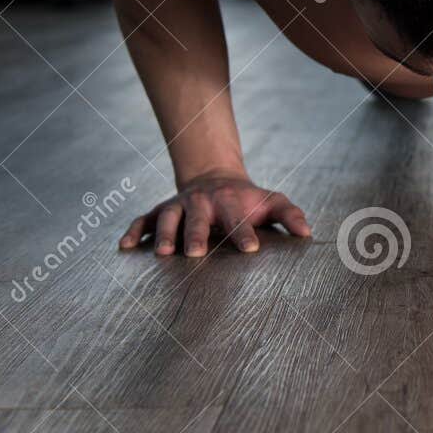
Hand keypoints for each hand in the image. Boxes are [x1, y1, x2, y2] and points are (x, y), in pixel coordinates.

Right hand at [119, 171, 310, 256]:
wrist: (215, 178)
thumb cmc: (247, 200)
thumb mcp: (271, 202)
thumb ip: (289, 215)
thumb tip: (307, 233)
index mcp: (229, 202)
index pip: (238, 220)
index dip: (244, 234)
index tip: (251, 250)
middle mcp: (201, 203)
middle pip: (198, 218)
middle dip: (196, 235)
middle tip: (195, 254)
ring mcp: (178, 206)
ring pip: (168, 218)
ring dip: (164, 234)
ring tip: (163, 253)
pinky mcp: (159, 211)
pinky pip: (143, 220)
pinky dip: (133, 232)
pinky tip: (124, 247)